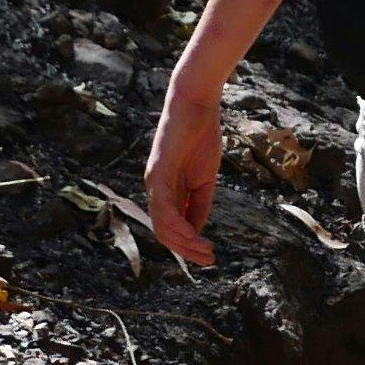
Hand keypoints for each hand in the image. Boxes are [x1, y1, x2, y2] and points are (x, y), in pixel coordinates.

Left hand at [144, 71, 224, 267]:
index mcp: (167, 190)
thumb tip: (197, 232)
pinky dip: (177, 224)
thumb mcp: (204, 179)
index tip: (210, 256)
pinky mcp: (157, 172)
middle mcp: (155, 189)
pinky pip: (163, 207)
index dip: (190, 245)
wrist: (197, 104)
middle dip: (186, 250)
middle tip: (208, 260)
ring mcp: (154, 181)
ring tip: (205, 250)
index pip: (172, 227)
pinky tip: (193, 234)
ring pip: (162, 224)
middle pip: (164, 232)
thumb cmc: (201, 135)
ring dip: (183, 242)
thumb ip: (199, 204)